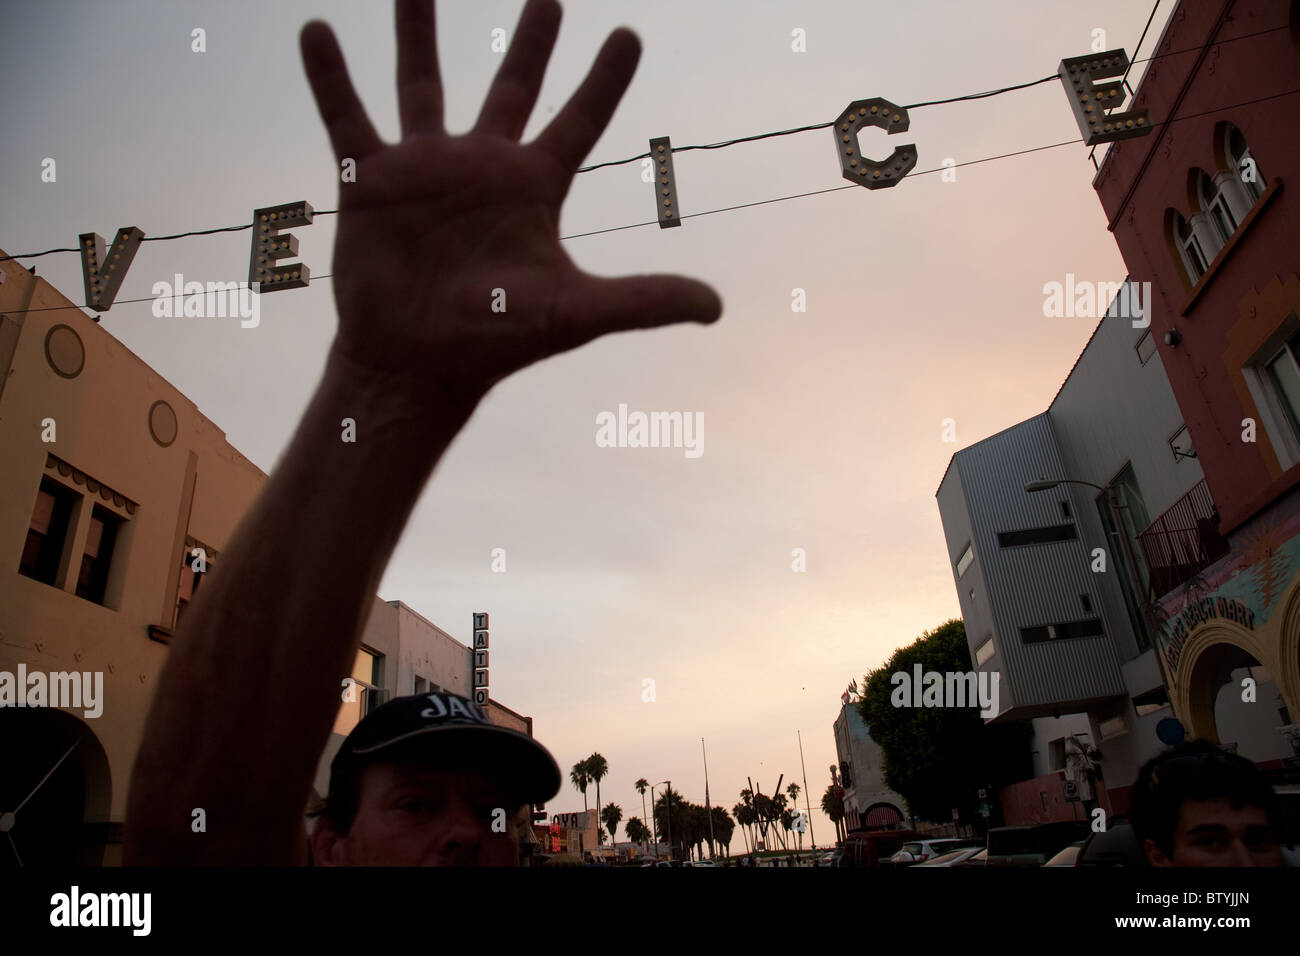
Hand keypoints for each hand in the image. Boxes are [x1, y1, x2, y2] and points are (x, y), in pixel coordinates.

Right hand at [300, 0, 722, 411]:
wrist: (416, 364)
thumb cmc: (495, 341)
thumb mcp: (576, 313)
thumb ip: (643, 301)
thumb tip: (717, 307)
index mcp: (534, 189)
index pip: (580, 120)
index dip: (605, 79)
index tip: (628, 34)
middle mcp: (483, 169)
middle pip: (514, 89)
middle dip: (534, 44)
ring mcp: (425, 169)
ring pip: (422, 85)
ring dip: (417, 33)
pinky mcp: (370, 180)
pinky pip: (346, 117)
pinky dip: (329, 78)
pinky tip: (316, 30)